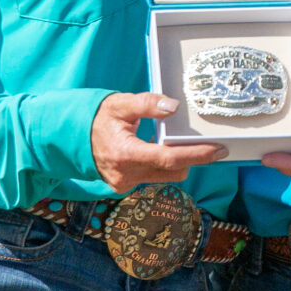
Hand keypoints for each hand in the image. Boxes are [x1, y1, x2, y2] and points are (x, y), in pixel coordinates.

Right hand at [92, 93, 225, 193]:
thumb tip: (174, 107)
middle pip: (173, 172)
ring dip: (176, 162)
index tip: (219, 150)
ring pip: (164, 177)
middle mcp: (126, 175)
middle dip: (192, 158)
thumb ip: (146, 104)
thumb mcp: (119, 104)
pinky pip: (152, 177)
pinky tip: (161, 149)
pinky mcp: (124, 186)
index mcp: (125, 154)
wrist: (71, 137)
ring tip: (184, 143)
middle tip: (209, 144)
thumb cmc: (96, 118)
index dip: (196, 155)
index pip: (169, 159)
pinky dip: (160, 165)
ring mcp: (125, 184)